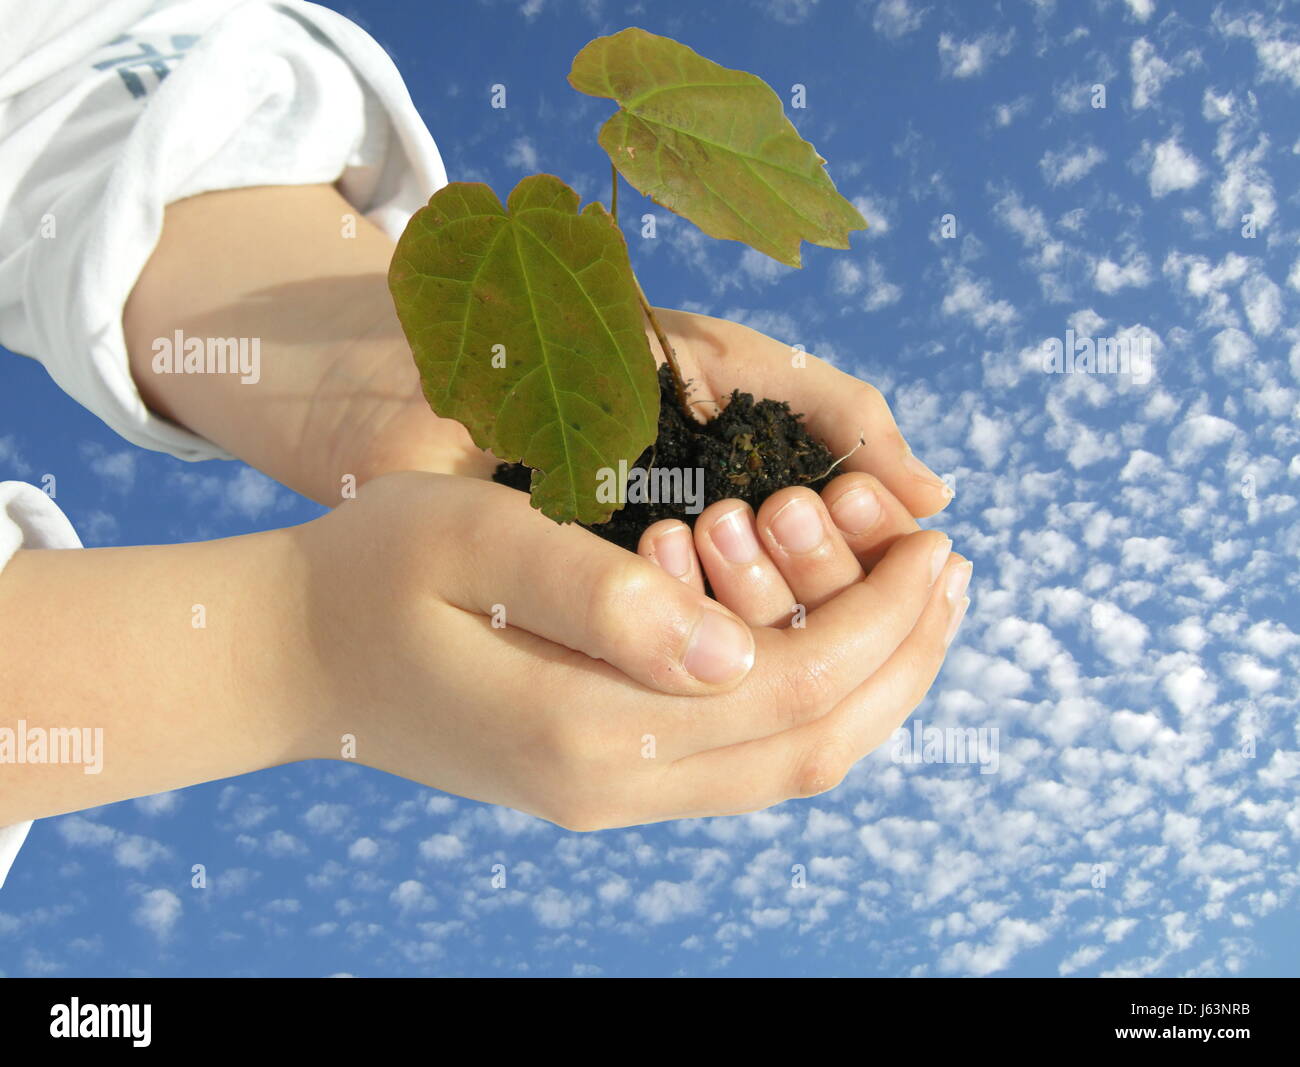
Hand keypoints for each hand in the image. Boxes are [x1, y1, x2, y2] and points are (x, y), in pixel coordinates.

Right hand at [289, 471, 969, 829]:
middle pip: (809, 743)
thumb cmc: (373, 576)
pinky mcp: (601, 784)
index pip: (786, 685)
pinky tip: (827, 647)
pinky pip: (740, 766)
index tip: (932, 544)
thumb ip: (596, 592)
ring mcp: (608, 797)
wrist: (297, 662)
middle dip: (899, 658)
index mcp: (587, 724)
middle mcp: (612, 784)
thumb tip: (731, 646)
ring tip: (916, 606)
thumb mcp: (470, 538)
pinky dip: (809, 708)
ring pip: (783, 767)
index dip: (877, 619)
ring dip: (867, 690)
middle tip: (951, 570)